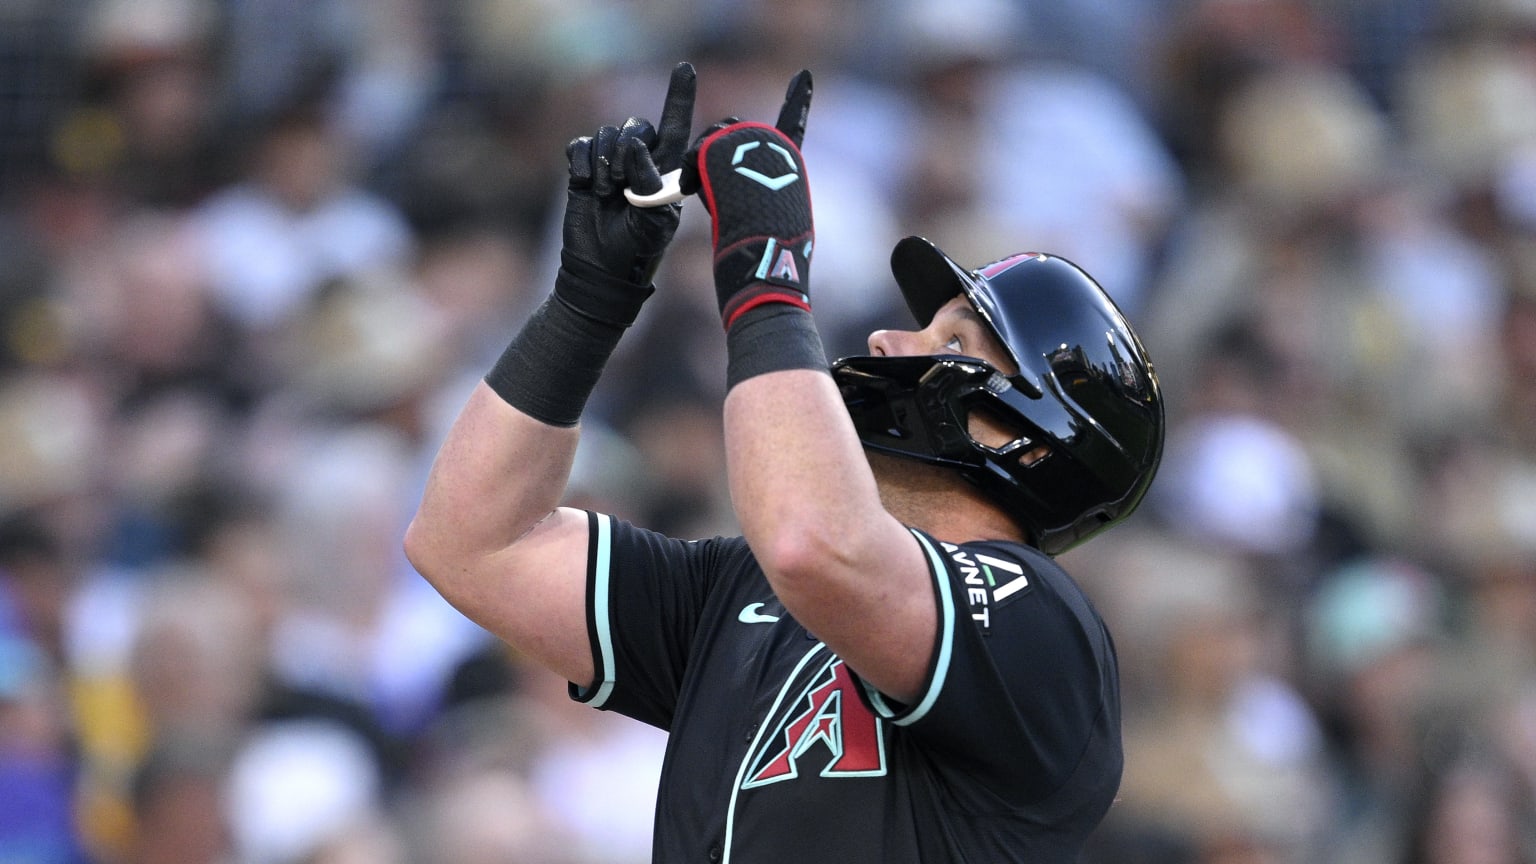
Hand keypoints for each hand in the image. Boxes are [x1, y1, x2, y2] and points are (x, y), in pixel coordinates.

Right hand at [562, 61, 695, 289]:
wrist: (600, 270)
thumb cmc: (637, 249)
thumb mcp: (655, 221)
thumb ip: (650, 183)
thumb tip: (636, 146)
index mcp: (665, 170)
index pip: (676, 125)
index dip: (680, 96)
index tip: (686, 68)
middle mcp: (639, 160)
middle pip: (634, 127)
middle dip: (625, 152)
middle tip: (621, 189)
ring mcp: (610, 163)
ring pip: (605, 135)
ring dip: (603, 165)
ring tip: (606, 195)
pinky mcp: (584, 168)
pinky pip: (580, 145)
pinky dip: (581, 163)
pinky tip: (585, 185)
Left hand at [682, 70, 814, 327]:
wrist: (769, 278)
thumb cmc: (770, 268)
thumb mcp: (774, 227)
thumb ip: (759, 198)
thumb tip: (742, 189)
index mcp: (794, 171)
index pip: (794, 129)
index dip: (797, 104)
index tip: (804, 77)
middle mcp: (783, 158)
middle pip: (739, 132)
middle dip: (714, 151)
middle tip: (701, 182)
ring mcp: (762, 156)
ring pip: (717, 138)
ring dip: (699, 162)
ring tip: (699, 192)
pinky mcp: (736, 162)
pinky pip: (705, 151)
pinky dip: (691, 169)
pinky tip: (692, 187)